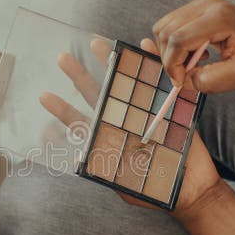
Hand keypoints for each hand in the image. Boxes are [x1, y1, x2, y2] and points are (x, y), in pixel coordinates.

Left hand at [40, 38, 221, 214]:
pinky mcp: (167, 109)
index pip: (81, 122)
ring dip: (112, 62)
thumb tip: (78, 158)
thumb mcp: (123, 184)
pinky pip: (160, 81)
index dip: (63, 111)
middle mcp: (123, 122)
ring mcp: (144, 113)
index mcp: (108, 139)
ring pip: (125, 83)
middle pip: (97, 95)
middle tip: (62, 58)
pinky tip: (145, 45)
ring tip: (97, 42)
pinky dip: (154, 62)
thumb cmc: (153, 191)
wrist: (190, 192)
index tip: (45, 98)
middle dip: (79, 76)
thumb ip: (104, 169)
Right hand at [153, 0, 234, 91]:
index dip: (173, 65)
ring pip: (164, 28)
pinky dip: (175, 44)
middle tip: (186, 76)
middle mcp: (208, 4)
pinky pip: (171, 26)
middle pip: (166, 32)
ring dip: (171, 52)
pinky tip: (196, 53)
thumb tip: (181, 80)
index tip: (181, 82)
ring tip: (194, 64)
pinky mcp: (197, 7)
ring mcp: (202, 3)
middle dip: (170, 59)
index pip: (178, 39)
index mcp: (221, 17)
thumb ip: (209, 81)